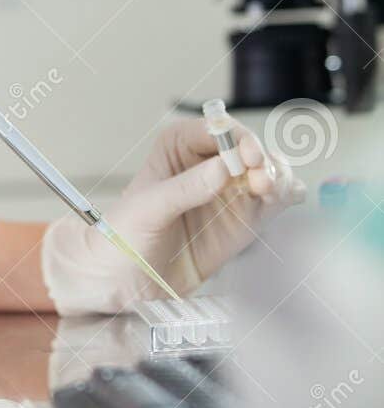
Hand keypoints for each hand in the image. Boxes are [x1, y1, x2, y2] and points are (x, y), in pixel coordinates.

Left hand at [41, 115, 305, 315]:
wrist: (123, 279)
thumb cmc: (123, 235)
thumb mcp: (148, 209)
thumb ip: (185, 188)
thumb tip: (223, 168)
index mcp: (179, 145)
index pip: (218, 128)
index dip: (238, 138)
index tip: (248, 157)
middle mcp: (209, 162)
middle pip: (250, 148)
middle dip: (263, 161)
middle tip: (262, 183)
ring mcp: (229, 191)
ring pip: (268, 171)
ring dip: (278, 178)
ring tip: (270, 195)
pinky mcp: (243, 219)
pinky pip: (274, 200)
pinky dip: (285, 198)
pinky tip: (281, 203)